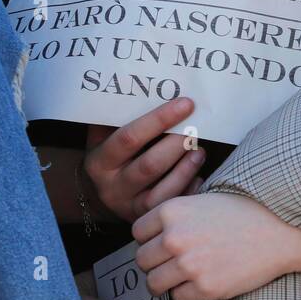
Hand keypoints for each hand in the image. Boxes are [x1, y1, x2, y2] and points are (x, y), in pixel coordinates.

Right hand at [83, 98, 205, 222]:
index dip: (159, 120)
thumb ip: (121, 114)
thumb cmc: (112, 153)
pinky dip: (190, 189)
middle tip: (197, 127)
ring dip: (187, 167)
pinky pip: (174, 205)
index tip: (186, 103)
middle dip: (177, 144)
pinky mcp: (148, 218)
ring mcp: (129, 207)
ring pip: (164, 191)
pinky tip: (199, 174)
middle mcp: (111, 187)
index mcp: (99, 161)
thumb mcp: (106, 135)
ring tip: (201, 150)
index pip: (129, 138)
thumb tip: (151, 81)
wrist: (101, 193)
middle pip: (150, 166)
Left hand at [132, 193, 300, 299]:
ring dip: (166, 281)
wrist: (282, 233)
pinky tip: (203, 279)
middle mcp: (176, 237)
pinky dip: (187, 293)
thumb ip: (178, 212)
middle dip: (156, 262)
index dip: (150, 238)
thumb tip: (154, 228)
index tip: (162, 241)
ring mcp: (189, 265)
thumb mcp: (207, 199)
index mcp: (173, 211)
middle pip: (142, 259)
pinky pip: (178, 298)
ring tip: (184, 273)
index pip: (137, 232)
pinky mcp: (205, 287)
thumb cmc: (247, 214)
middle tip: (174, 259)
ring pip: (154, 283)